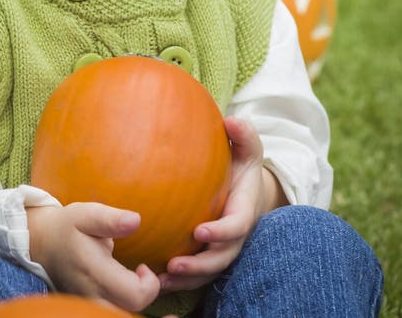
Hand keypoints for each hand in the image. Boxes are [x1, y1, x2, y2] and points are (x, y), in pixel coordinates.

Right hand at [27, 202, 162, 312]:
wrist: (42, 244)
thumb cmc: (69, 227)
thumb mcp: (87, 215)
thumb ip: (111, 220)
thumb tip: (136, 220)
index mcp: (95, 273)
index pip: (135, 295)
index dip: (150, 284)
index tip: (143, 267)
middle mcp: (92, 297)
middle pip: (130, 314)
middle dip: (145, 299)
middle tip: (144, 280)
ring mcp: (87, 307)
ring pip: (120, 317)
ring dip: (134, 305)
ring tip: (141, 288)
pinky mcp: (86, 311)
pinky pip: (112, 315)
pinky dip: (125, 309)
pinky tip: (129, 294)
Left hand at [159, 116, 286, 293]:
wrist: (242, 187)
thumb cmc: (241, 164)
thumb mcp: (247, 146)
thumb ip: (243, 134)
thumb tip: (231, 121)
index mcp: (243, 210)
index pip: (236, 227)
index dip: (221, 232)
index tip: (200, 231)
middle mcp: (233, 236)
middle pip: (221, 259)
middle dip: (199, 266)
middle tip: (174, 264)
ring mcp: (221, 248)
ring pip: (207, 272)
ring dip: (186, 279)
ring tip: (160, 279)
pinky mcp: (207, 254)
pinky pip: (196, 274)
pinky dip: (178, 281)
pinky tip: (154, 280)